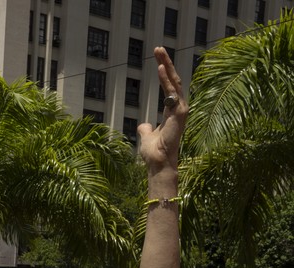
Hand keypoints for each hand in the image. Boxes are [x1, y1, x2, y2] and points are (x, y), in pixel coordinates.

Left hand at [138, 47, 187, 172]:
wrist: (158, 162)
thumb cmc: (153, 152)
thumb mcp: (147, 136)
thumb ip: (146, 128)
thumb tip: (143, 125)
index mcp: (172, 111)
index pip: (169, 86)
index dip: (164, 72)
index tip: (158, 58)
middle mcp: (178, 108)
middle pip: (173, 80)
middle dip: (166, 62)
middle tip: (158, 47)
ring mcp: (181, 110)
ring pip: (175, 82)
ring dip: (167, 65)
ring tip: (159, 51)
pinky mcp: (180, 113)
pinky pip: (172, 92)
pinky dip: (166, 80)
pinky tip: (160, 68)